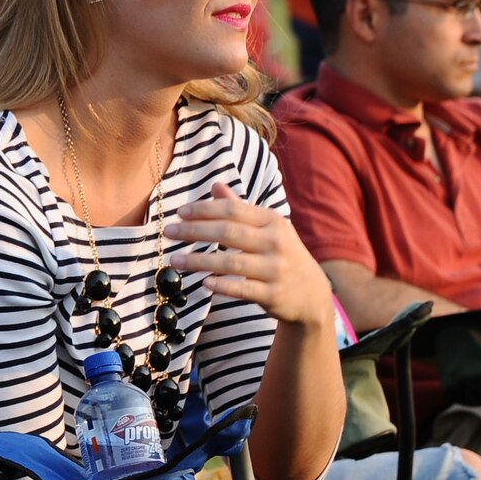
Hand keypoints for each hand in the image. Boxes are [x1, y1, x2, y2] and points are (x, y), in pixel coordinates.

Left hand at [166, 181, 331, 332]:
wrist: (312, 294)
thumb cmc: (281, 255)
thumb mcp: (268, 228)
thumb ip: (240, 208)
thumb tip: (215, 185)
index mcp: (272, 221)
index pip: (232, 210)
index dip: (204, 209)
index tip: (179, 212)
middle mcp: (275, 242)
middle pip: (228, 232)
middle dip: (194, 231)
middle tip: (168, 232)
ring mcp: (276, 269)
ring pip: (231, 262)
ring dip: (198, 260)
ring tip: (174, 260)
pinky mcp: (274, 295)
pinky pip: (243, 289)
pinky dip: (222, 286)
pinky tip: (204, 282)